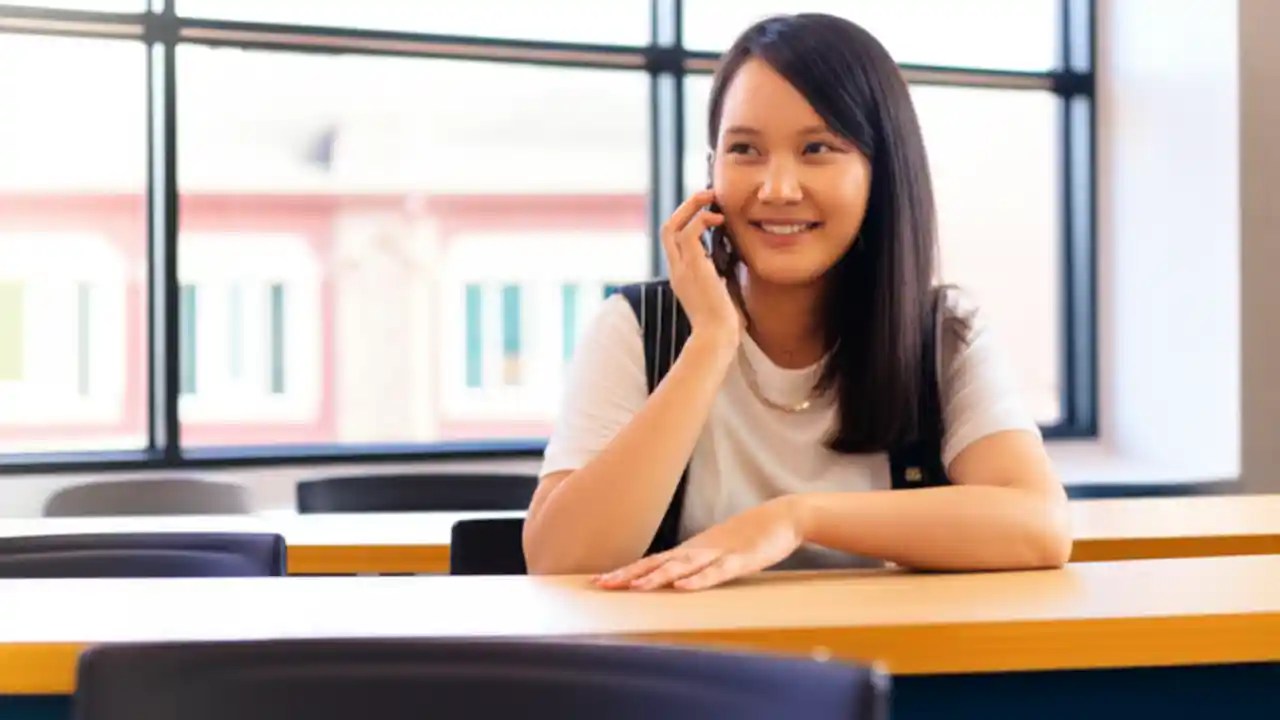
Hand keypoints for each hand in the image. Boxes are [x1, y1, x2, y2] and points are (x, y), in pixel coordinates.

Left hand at [594, 496, 806, 591]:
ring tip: (634, 587)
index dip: (626, 570)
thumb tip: (673, 577)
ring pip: (682, 567)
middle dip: (629, 574)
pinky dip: (698, 580)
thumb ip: (696, 563)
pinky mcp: (740, 560)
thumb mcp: (717, 552)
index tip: (600, 580)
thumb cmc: (749, 536)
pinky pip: (716, 572)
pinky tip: (682, 587)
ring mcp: (718, 554)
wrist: (783, 516)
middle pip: (658, 563)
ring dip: (657, 577)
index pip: (652, 561)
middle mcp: (698, 550)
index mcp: (691, 550)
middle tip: (601, 584)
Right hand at [662, 189, 743, 348]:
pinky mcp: (692, 267)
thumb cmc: (724, 325)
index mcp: (682, 277)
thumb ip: (721, 281)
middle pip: (668, 229)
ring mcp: (681, 269)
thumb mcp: (722, 297)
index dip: (688, 222)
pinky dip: (701, 219)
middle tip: (707, 196)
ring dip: (691, 206)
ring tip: (711, 197)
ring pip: (672, 226)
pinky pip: (689, 232)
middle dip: (686, 208)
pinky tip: (718, 219)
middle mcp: (677, 270)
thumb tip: (732, 272)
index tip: (710, 213)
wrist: (718, 339)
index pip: (675, 242)